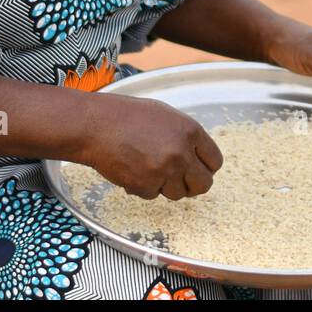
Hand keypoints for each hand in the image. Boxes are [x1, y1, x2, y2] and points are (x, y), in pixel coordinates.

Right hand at [77, 92, 222, 200]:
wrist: (96, 126)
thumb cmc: (127, 117)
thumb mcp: (166, 116)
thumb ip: (185, 136)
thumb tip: (198, 156)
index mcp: (190, 131)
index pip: (215, 161)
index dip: (206, 167)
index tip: (199, 170)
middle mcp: (182, 153)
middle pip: (204, 184)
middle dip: (193, 184)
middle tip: (181, 180)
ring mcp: (164, 171)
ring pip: (178, 193)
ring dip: (167, 186)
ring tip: (149, 167)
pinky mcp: (146, 186)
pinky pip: (153, 195)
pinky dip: (144, 187)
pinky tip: (133, 169)